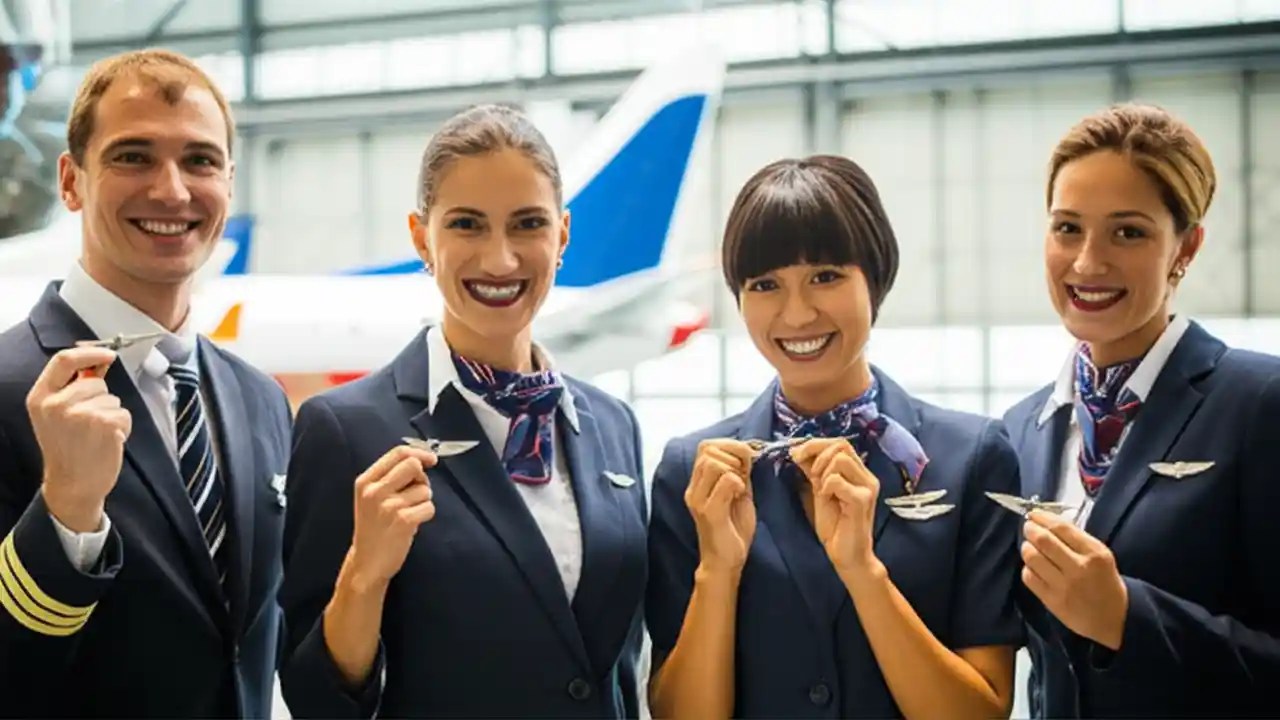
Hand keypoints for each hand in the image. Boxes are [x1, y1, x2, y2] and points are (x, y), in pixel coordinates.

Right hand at [26, 347, 130, 532]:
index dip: (90, 353)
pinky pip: (124, 413)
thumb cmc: (67, 449)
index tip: (109, 354)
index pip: (63, 360)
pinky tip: (108, 442)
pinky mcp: (104, 424)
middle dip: (102, 399)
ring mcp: (81, 414)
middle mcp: (57, 404)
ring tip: (96, 436)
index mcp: (40, 398)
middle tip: (90, 425)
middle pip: (96, 382)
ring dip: (112, 415)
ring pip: (113, 399)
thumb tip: (100, 361)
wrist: (73, 485)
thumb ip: (72, 388)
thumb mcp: (56, 415)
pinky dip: (123, 426)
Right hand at [348, 445, 437, 587]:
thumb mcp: (370, 497)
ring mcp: (389, 506)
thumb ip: (389, 477)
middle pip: (414, 465)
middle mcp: (375, 491)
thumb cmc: (373, 528)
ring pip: (424, 489)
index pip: (398, 453)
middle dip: (422, 477)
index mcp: (365, 481)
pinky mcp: (403, 521)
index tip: (430, 459)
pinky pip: (429, 507)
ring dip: (423, 501)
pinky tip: (412, 525)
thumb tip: (421, 459)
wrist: (367, 563)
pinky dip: (426, 515)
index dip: (419, 453)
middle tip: (416, 493)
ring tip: (408, 513)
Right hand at [686, 439, 756, 575]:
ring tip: (740, 487)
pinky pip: (726, 481)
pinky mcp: (709, 512)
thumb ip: (739, 473)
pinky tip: (740, 496)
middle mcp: (693, 489)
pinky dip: (738, 483)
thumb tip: (747, 450)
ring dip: (735, 470)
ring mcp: (698, 500)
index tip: (745, 461)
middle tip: (744, 475)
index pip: (706, 446)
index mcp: (698, 483)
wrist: (725, 562)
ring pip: (714, 462)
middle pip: (708, 450)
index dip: (729, 445)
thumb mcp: (738, 493)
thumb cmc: (732, 529)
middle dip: (734, 455)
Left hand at [791, 438, 878, 574]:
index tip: (796, 455)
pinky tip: (826, 499)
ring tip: (821, 490)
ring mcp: (867, 487)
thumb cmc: (836, 526)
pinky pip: (837, 480)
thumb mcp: (820, 491)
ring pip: (840, 459)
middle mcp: (867, 477)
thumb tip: (798, 451)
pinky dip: (826, 486)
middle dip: (816, 454)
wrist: (847, 556)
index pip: (840, 443)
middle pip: (841, 445)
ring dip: (822, 472)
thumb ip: (813, 470)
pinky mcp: (862, 500)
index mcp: (859, 473)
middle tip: (810, 476)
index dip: (815, 444)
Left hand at [1021, 510, 1128, 649]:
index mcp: (1094, 553)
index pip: (1062, 528)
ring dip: (1027, 547)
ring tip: (1029, 546)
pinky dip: (1027, 568)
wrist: (1114, 618)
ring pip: (1032, 558)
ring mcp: (1063, 586)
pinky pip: (1029, 577)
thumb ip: (1076, 539)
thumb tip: (1047, 522)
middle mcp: (1078, 568)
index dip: (1043, 518)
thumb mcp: (1100, 555)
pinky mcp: (1052, 601)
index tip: (1034, 514)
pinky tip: (1033, 566)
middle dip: (1031, 530)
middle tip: (1028, 527)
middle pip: (1043, 541)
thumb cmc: (1105, 581)